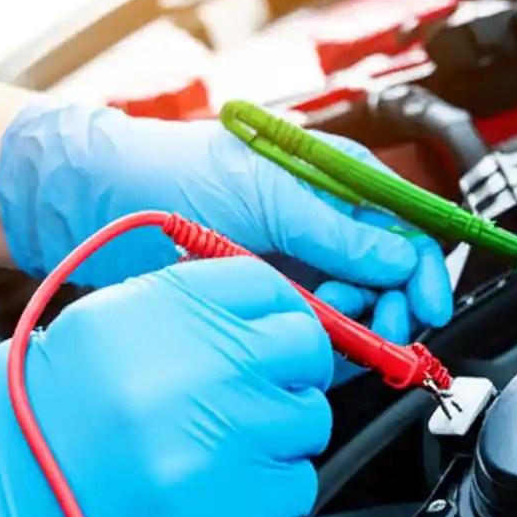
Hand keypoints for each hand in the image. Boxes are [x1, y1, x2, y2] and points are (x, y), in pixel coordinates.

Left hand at [0, 103, 452, 338]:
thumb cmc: (169, 172)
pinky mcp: (268, 299)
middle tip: (377, 332)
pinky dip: (323, 345)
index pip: (403, 223)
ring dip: (353, 326)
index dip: (423, 267)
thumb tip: (399, 259)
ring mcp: (295, 262)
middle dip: (390, 305)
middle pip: (387, 274)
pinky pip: (316, 330)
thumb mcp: (265, 196)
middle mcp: (320, 221)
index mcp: (332, 179)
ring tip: (322, 326)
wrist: (89, 201)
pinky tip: (311, 344)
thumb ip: (337, 230)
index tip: (427, 305)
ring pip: (355, 309)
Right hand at [0, 258, 331, 516]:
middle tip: (257, 391)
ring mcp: (221, 437)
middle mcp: (192, 365)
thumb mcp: (88, 340)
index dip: (275, 307)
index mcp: (150, 311)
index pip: (262, 283)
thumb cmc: (17, 438)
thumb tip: (256, 320)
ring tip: (213, 452)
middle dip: (290, 368)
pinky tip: (211, 492)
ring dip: (277, 434)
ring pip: (307, 418)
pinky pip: (295, 482)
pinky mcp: (238, 508)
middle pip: (302, 344)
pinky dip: (268, 490)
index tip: (270, 329)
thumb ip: (176, 322)